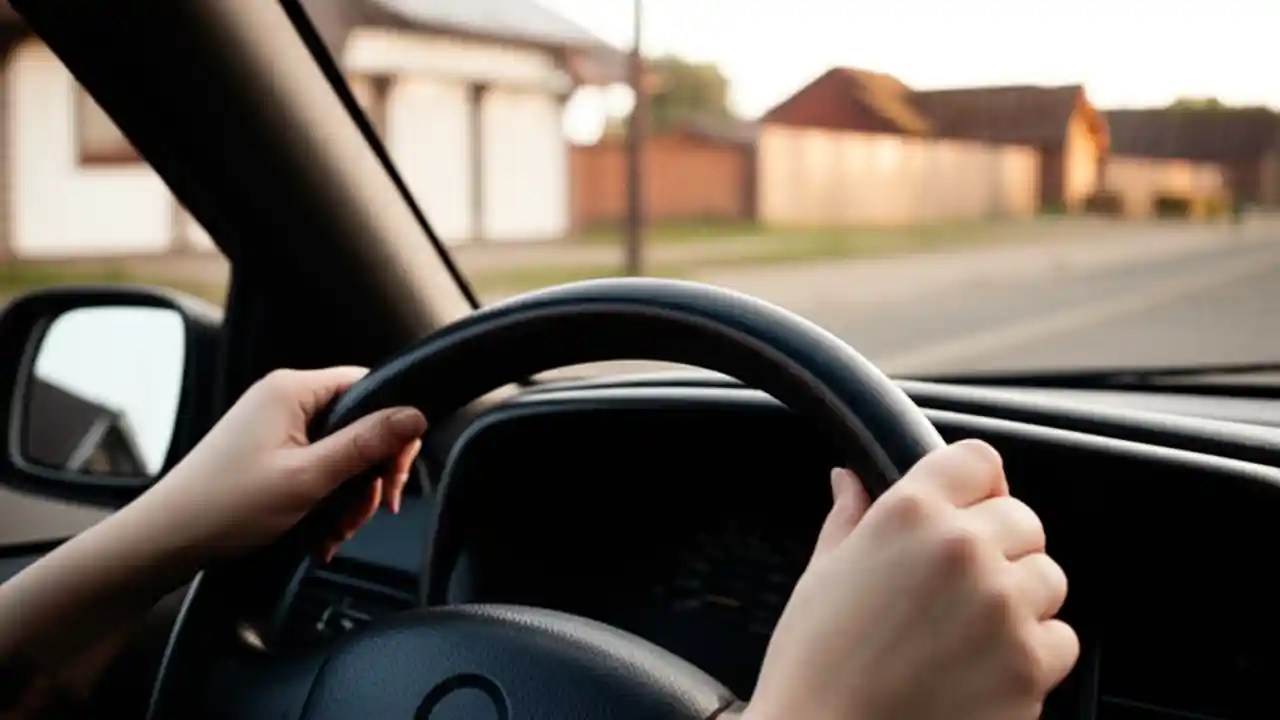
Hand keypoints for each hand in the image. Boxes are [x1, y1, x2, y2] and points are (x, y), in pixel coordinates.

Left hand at [144, 366, 426, 562]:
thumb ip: (365, 444)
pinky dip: (325, 501)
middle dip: (366, 476)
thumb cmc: (225, 506)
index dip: (392, 429)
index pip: (368, 386)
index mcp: (291, 391)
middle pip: (359, 425)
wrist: (166, 541)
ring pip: (341, 454)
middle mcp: (283, 400)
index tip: (393, 474)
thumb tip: (415, 415)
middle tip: (365, 513)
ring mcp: (275, 427)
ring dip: (346, 497)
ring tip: (332, 532)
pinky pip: (317, 469)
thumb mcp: (308, 477)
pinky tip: (318, 534)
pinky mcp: (270, 453)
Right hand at [747, 440, 1076, 719]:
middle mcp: (962, 549)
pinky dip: (1032, 654)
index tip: (969, 508)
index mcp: (908, 514)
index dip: (976, 486)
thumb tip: (850, 479)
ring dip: (1021, 600)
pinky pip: (1060, 639)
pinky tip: (981, 669)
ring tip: (967, 633)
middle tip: (958, 589)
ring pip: (1047, 578)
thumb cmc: (816, 665)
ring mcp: (1002, 606)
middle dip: (1000, 548)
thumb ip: (850, 517)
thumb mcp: (822, 575)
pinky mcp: (1029, 663)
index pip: (978, 460)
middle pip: (1023, 520)